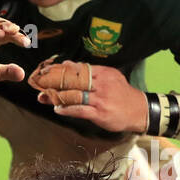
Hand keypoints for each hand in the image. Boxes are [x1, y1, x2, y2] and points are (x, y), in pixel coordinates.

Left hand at [29, 56, 147, 133]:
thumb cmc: (123, 94)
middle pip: (73, 81)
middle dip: (55, 81)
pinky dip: (67, 109)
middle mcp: (101, 84)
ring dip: (57, 96)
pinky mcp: (100, 113)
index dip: (61, 70)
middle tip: (40, 82)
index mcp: (103, 73)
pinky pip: (80, 110)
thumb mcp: (111, 77)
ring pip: (74, 95)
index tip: (48, 70)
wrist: (139, 110)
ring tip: (44, 97)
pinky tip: (57, 109)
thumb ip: (93, 72)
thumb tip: (70, 66)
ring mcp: (100, 99)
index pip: (78, 69)